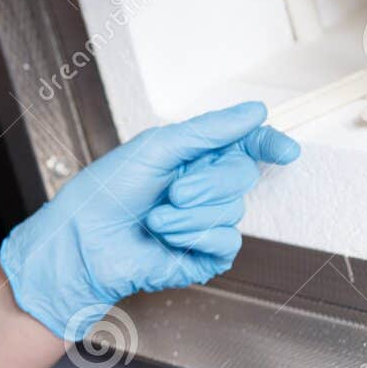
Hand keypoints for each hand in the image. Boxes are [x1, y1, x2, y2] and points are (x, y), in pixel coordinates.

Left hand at [0, 101, 298, 339]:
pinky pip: (226, 241)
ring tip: (155, 218)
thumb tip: (256, 112)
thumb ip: (209, 130)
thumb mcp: (156, 148)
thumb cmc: (107, 192)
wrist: (83, 241)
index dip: (268, 144)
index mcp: (194, 158)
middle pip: (243, 175)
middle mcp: (204, 188)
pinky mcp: (204, 256)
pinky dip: (194, 236)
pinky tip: (166, 238)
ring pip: (233, 211)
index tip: (283, 150)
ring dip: (189, 214)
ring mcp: (205, 223)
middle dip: (208, 183)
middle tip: (172, 191)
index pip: (245, 146)